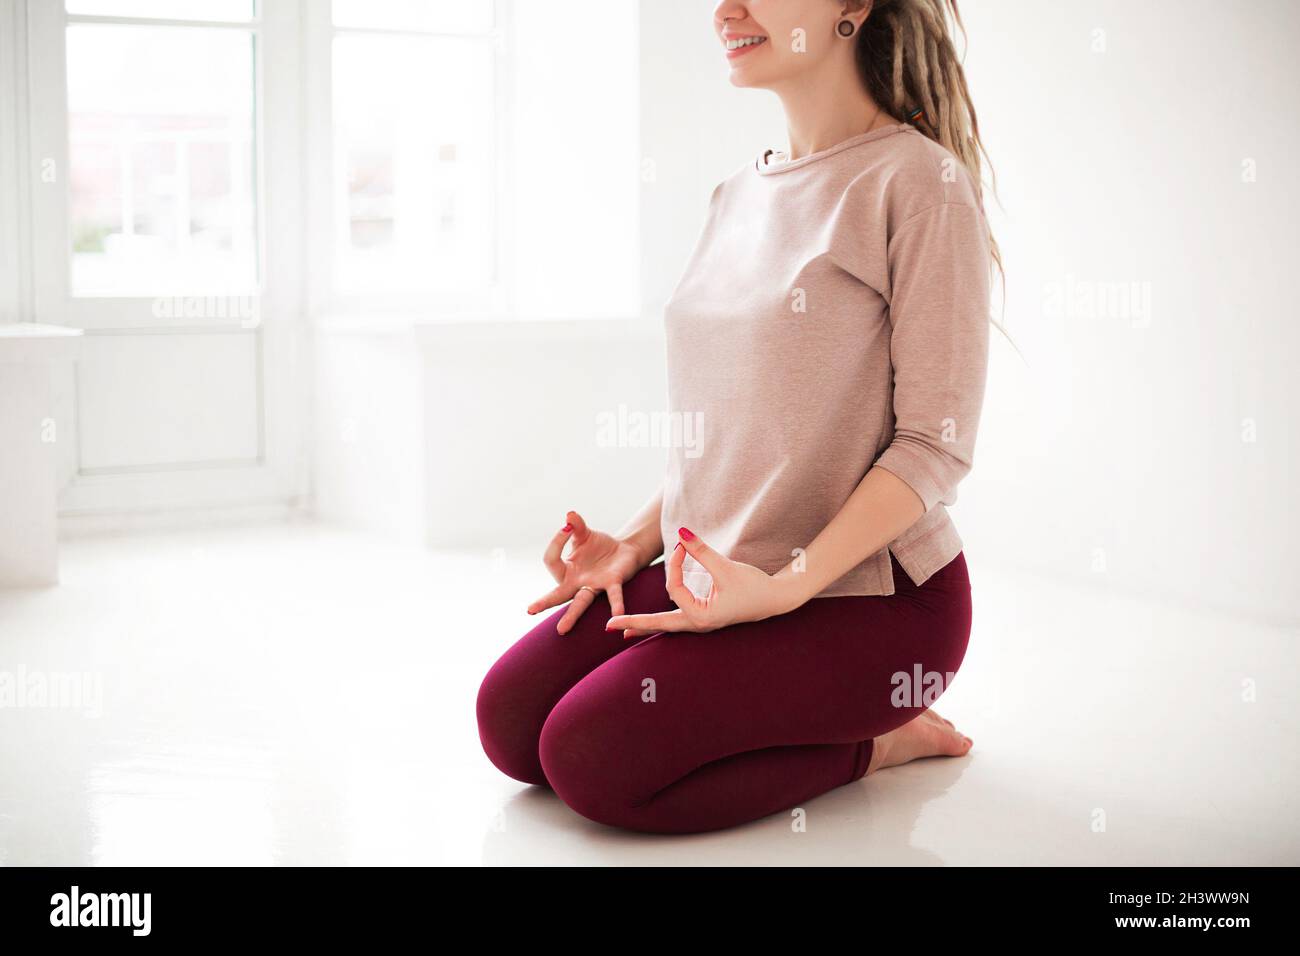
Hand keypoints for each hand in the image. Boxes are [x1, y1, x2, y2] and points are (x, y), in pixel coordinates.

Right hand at [527, 510, 647, 634]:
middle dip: (544, 602)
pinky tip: (618, 616)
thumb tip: (569, 514)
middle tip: (530, 611)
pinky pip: (613, 595)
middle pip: (557, 594)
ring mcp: (594, 586)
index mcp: (567, 570)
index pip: (551, 560)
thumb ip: (577, 525)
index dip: (556, 542)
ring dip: (572, 616)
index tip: (567, 527)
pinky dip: (616, 605)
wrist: (624, 550)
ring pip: (581, 602)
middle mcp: (577, 582)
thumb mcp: (585, 533)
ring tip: (562, 630)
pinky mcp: (612, 583)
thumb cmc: (599, 546)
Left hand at [605, 527, 803, 637]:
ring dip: (645, 625)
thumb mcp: (726, 567)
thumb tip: (682, 533)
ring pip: (667, 625)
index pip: (675, 589)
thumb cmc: (754, 586)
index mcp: (702, 616)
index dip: (675, 565)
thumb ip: (702, 551)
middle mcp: (699, 624)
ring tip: (623, 631)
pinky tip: (651, 625)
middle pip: (660, 624)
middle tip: (610, 626)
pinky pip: (677, 621)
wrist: (776, 599)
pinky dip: (661, 621)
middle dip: (635, 623)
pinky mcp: (704, 618)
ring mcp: (701, 624)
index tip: (683, 547)